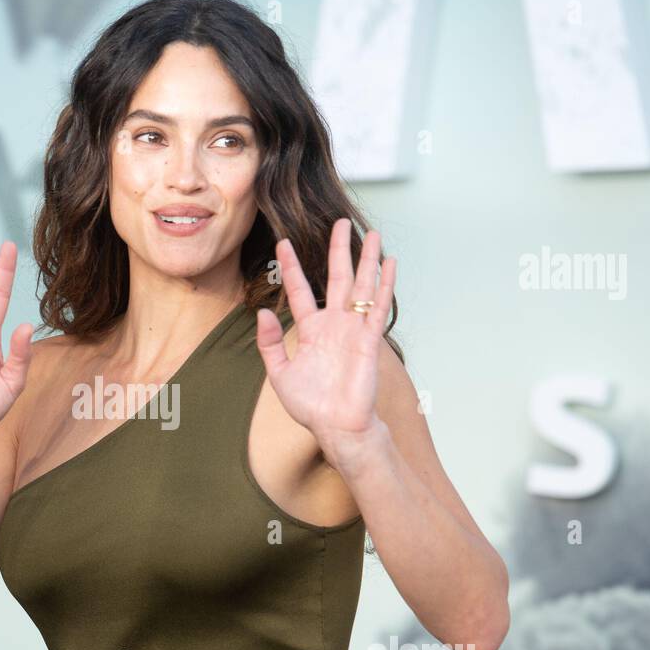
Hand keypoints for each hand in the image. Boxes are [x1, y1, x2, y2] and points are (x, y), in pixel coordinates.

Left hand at [254, 219, 395, 464]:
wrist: (336, 426)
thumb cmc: (310, 405)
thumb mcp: (279, 373)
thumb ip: (270, 343)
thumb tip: (261, 312)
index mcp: (311, 330)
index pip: (299, 291)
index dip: (291, 267)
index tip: (283, 243)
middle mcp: (334, 324)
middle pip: (336, 278)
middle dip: (337, 250)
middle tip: (338, 222)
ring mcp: (353, 329)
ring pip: (360, 286)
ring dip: (366, 260)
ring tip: (370, 234)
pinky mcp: (369, 340)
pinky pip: (377, 307)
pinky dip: (384, 284)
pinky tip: (388, 263)